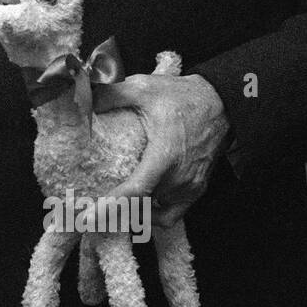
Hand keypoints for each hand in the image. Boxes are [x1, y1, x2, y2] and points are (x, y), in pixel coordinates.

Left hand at [94, 73, 230, 228]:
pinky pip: (171, 215)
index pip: (135, 192)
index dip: (110, 208)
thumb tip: (84, 101)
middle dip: (114, 209)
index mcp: (165, 156)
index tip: (88, 218)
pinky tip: (139, 205)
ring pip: (154, 212)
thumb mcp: (144, 88)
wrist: (222, 103)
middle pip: (140, 207)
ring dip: (133, 210)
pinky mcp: (196, 190)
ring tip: (111, 203)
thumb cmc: (185, 97)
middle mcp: (179, 178)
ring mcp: (190, 187)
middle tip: (90, 204)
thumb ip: (112, 94)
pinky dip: (154, 215)